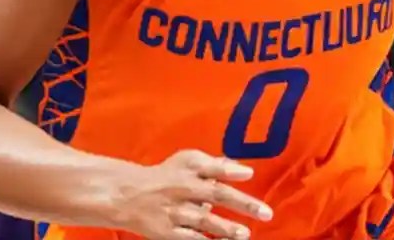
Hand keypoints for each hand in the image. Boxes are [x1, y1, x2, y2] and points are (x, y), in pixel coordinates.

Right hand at [110, 149, 271, 239]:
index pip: (212, 167)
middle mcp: (183, 188)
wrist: (128, 195)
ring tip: (245, 234)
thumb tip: (244, 170)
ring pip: (204, 221)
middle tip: (265, 213)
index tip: (248, 174)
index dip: (229, 169)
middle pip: (216, 194)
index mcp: (190, 169)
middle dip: (242, 204)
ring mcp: (176, 212)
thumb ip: (215, 165)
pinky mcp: (168, 232)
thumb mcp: (187, 161)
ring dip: (226, 228)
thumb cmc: (167, 175)